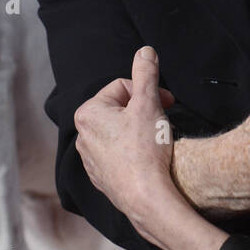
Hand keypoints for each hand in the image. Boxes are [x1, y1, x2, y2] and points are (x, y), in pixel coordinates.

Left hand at [74, 47, 181, 244]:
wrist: (148, 198)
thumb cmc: (147, 149)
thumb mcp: (149, 103)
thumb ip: (146, 73)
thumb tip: (145, 51)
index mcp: (88, 113)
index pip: (122, 87)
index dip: (148, 92)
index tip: (167, 102)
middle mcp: (82, 136)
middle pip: (120, 109)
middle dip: (143, 111)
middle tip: (163, 121)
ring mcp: (90, 160)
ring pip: (120, 132)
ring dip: (139, 130)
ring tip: (156, 141)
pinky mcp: (101, 178)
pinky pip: (118, 155)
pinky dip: (133, 152)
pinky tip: (148, 159)